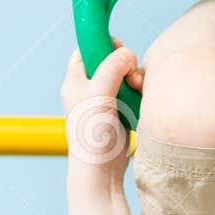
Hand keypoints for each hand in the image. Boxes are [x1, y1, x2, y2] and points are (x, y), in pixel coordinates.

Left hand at [62, 43, 142, 186]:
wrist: (100, 170)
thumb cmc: (91, 134)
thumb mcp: (98, 93)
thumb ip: (111, 67)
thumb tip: (126, 53)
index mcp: (75, 80)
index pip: (86, 48)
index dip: (102, 44)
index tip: (117, 49)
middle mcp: (88, 89)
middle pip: (110, 61)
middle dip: (125, 63)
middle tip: (131, 75)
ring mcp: (104, 101)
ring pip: (124, 77)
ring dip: (134, 79)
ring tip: (137, 88)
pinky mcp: (118, 114)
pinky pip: (131, 94)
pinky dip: (138, 94)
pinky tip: (139, 100)